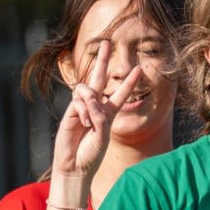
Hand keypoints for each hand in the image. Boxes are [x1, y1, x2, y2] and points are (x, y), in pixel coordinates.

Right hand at [51, 38, 142, 184]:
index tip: (139, 69)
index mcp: (108, 114)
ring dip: (91, 101)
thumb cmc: (92, 155)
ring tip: (89, 121)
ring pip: (87, 89)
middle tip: (106, 42)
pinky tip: (84, 122)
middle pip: (99, 78)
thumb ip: (100, 117)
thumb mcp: (103, 136)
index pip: (120, 94)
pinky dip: (84, 109)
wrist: (75, 167)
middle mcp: (95, 107)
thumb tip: (91, 99)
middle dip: (102, 60)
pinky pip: (78, 100)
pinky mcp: (71, 111)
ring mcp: (82, 108)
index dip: (129, 82)